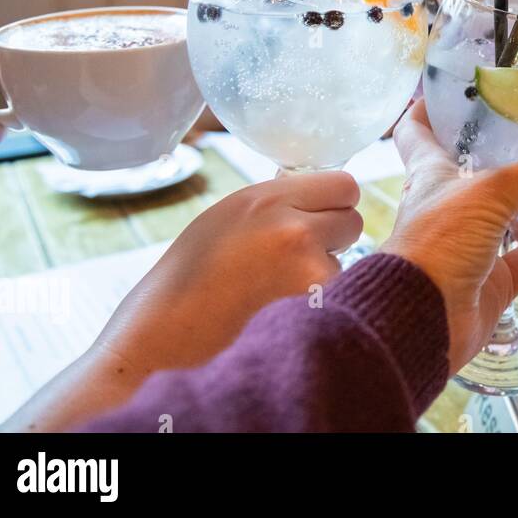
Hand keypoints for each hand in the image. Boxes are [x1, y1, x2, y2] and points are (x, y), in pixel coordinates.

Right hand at [2, 172, 362, 430]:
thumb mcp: (228, 217)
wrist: (163, 334)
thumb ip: (276, 203)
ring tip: (276, 282)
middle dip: (336, 232)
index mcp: (266, 198)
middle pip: (354, 217)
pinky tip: (279, 302)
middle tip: (300, 250)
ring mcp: (305, 265)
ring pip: (347, 256)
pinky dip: (317, 294)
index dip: (335, 200)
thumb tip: (317, 193)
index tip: (320, 212)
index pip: (344, 184)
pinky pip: (335, 287)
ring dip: (325, 266)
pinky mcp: (313, 300)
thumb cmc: (189, 276)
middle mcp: (291, 225)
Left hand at [381, 101, 517, 375]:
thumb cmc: (437, 243)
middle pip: (468, 171)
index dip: (431, 107)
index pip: (418, 131)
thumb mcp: (492, 192)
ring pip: (505, 215)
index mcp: (429, 176)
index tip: (454, 86)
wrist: (421, 322)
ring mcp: (470, 247)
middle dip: (494, 150)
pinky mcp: (492, 283)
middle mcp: (447, 207)